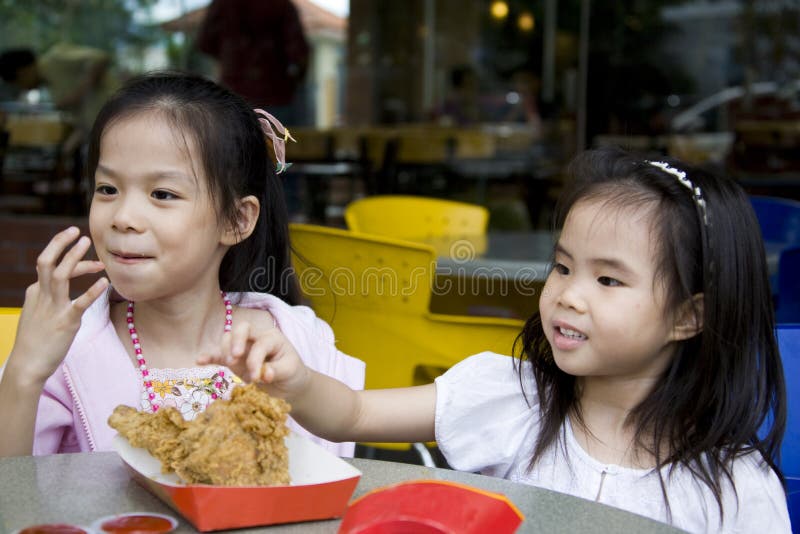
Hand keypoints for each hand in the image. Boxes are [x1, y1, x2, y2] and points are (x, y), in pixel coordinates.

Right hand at [9, 227, 107, 381]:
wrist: (27, 366)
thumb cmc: (35, 341)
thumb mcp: (38, 314)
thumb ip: (48, 299)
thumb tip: (61, 289)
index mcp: (35, 292)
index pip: (49, 266)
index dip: (67, 256)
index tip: (84, 251)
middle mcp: (42, 296)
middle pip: (48, 262)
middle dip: (61, 245)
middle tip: (79, 232)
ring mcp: (53, 308)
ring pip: (61, 275)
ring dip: (74, 258)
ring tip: (87, 244)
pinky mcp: (66, 322)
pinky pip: (80, 303)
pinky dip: (92, 291)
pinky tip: (104, 282)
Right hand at [197, 321, 310, 400]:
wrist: (288, 384)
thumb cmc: (291, 373)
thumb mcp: (290, 371)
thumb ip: (277, 371)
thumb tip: (265, 374)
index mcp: (272, 338)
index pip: (260, 343)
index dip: (256, 360)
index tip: (256, 378)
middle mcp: (256, 339)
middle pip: (241, 329)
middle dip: (236, 342)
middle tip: (235, 359)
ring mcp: (243, 349)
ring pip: (228, 340)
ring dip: (225, 351)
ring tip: (230, 364)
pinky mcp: (235, 361)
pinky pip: (219, 356)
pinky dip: (210, 357)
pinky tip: (199, 361)